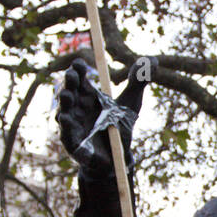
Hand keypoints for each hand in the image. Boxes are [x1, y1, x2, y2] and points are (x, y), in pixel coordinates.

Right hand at [56, 56, 155, 173]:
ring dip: (63, 102)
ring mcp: (72, 124)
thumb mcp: (131, 102)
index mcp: (87, 94)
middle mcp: (76, 107)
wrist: (118, 156)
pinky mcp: (72, 142)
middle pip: (68, 90)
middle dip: (69, 82)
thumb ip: (139, 81)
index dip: (77, 69)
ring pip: (62, 110)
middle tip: (73, 75)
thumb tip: (153, 60)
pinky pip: (66, 134)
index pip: (78, 77)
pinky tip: (66, 119)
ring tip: (67, 95)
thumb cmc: (120, 127)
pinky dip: (66, 126)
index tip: (80, 64)